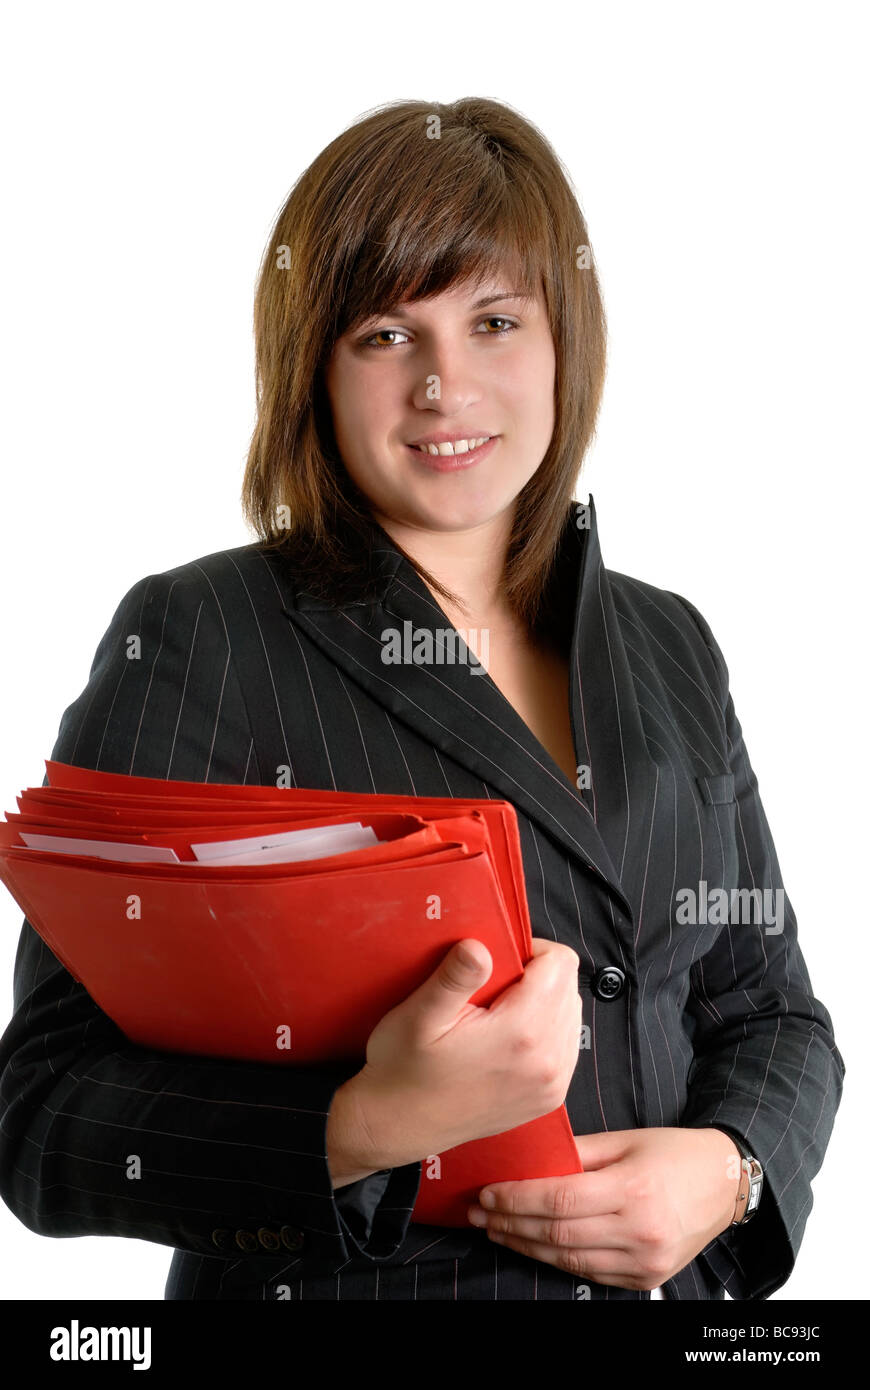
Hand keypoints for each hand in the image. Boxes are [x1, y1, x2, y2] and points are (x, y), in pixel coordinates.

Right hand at [348, 937, 582, 1166]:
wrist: (398, 1126)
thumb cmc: (403, 1070)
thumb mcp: (418, 1016)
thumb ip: (455, 978)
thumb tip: (479, 946)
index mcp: (521, 1034)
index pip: (561, 963)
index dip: (530, 950)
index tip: (499, 960)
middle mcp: (548, 1061)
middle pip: (569, 986)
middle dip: (537, 976)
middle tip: (492, 987)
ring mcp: (552, 1084)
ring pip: (571, 1014)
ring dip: (544, 1003)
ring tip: (499, 1012)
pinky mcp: (549, 1098)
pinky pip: (566, 1045)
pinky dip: (546, 1031)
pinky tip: (509, 1036)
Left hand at [466, 1127, 741, 1290]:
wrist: (724, 1184)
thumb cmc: (673, 1153)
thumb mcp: (625, 1140)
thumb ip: (576, 1153)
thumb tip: (529, 1160)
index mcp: (631, 1190)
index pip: (558, 1200)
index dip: (517, 1199)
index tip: (488, 1193)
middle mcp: (639, 1231)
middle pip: (558, 1234)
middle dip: (511, 1224)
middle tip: (480, 1213)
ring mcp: (644, 1260)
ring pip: (569, 1260)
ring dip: (527, 1245)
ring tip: (497, 1230)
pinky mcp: (646, 1278)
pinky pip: (590, 1273)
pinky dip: (558, 1260)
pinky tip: (534, 1244)